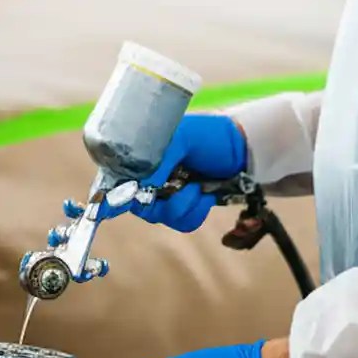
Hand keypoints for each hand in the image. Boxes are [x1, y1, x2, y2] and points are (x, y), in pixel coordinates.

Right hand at [99, 114, 247, 232]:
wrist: (244, 149)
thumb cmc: (211, 135)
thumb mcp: (183, 137)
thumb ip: (160, 159)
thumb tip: (144, 186)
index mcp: (143, 154)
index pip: (117, 178)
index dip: (112, 195)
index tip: (112, 206)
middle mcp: (149, 175)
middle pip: (136, 204)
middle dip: (161, 201)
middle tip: (183, 186)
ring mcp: (166, 193)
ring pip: (159, 216)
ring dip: (183, 205)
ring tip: (199, 188)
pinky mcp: (185, 207)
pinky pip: (181, 223)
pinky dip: (194, 213)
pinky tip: (205, 197)